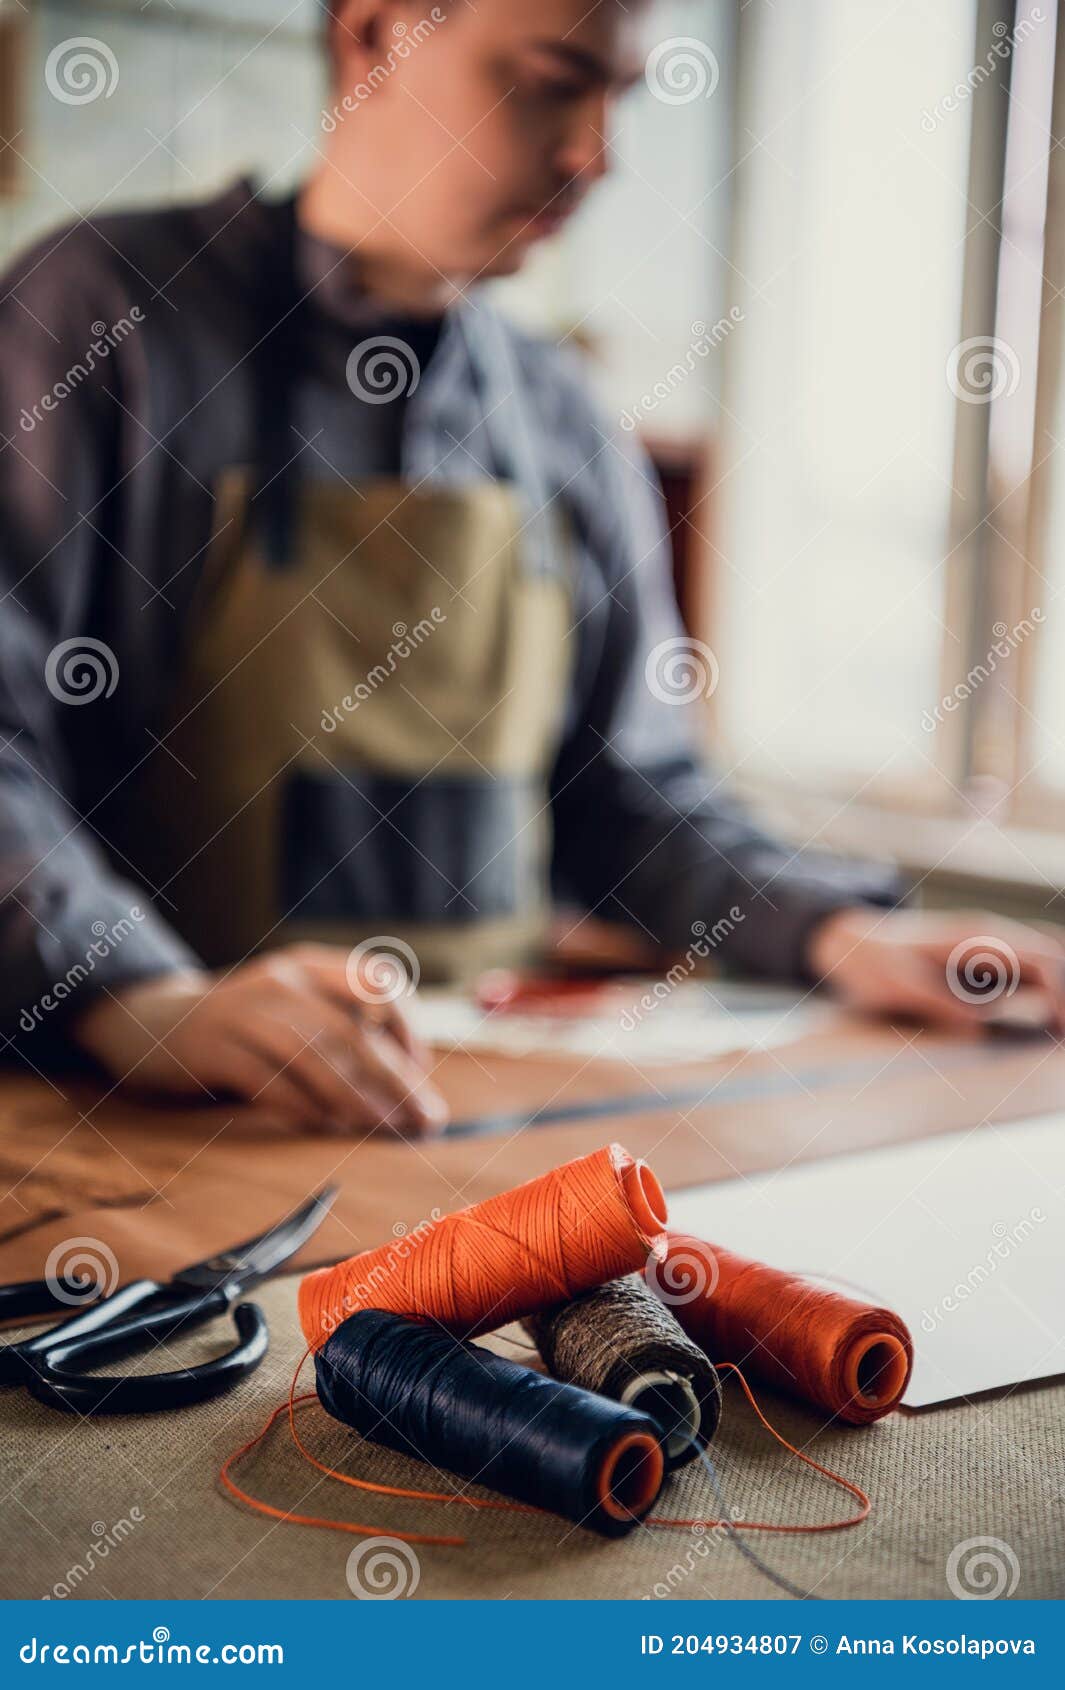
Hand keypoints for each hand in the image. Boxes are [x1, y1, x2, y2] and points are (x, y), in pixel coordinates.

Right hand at [71, 943, 448, 1134]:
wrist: (152, 1022)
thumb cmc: (243, 1025)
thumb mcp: (292, 1007)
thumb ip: (341, 1028)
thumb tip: (409, 1081)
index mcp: (309, 965)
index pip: (379, 981)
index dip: (408, 1028)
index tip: (421, 1074)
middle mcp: (281, 981)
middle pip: (351, 1030)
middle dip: (395, 1079)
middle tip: (423, 1120)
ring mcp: (243, 1012)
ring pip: (313, 1057)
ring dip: (356, 1100)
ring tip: (383, 1130)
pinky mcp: (212, 1048)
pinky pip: (268, 1081)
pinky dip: (303, 1107)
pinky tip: (327, 1129)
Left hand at [805, 906, 1064, 1032]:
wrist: (855, 945)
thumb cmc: (875, 963)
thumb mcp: (897, 985)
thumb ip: (936, 1002)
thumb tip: (978, 1026)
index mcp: (978, 939)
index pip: (1042, 960)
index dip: (1061, 993)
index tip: (1061, 1028)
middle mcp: (992, 940)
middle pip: (1053, 959)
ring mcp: (990, 951)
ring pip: (1044, 967)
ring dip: (1059, 997)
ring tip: (1061, 1037)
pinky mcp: (983, 966)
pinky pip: (1027, 976)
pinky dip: (1045, 997)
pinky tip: (1048, 1027)